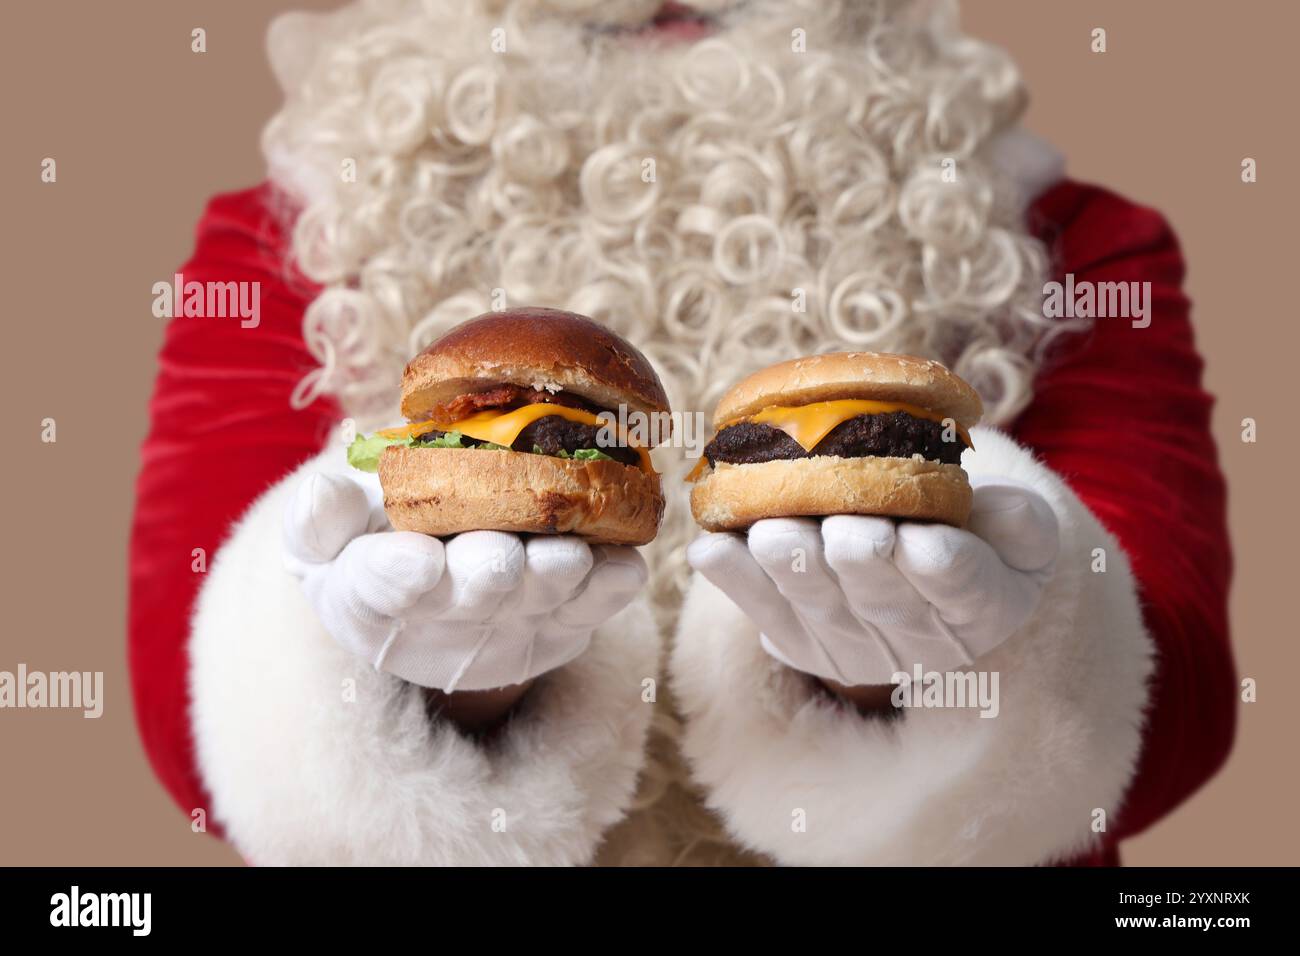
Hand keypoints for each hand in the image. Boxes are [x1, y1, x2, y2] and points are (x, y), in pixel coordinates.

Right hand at [283, 470, 647, 691]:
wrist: (433, 577)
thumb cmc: (368, 543)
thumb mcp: (324, 534)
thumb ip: (320, 518)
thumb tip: (322, 489)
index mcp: (372, 593)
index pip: (379, 586)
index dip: (397, 575)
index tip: (414, 561)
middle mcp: (446, 618)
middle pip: (470, 598)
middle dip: (487, 579)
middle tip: (500, 558)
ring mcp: (512, 623)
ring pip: (539, 602)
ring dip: (556, 579)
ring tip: (569, 555)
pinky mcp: (564, 622)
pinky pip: (594, 607)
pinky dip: (611, 588)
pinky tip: (626, 565)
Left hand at [685, 478, 1058, 686]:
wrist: (922, 558)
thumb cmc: (975, 527)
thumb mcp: (1016, 521)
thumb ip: (1017, 518)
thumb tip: (994, 507)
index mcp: (982, 608)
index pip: (965, 590)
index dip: (943, 568)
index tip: (924, 542)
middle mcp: (914, 642)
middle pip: (882, 602)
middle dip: (859, 565)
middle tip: (846, 530)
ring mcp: (846, 647)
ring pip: (815, 606)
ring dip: (790, 569)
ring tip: (774, 533)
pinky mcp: (793, 640)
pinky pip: (759, 610)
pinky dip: (732, 581)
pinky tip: (709, 550)